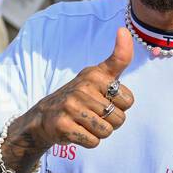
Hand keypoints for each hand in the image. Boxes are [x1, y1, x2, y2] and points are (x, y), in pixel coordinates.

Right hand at [10, 27, 134, 155]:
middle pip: (119, 118)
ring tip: (85, 122)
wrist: (43, 117)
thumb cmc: (79, 96)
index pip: (128, 100)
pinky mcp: (64, 125)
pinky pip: (93, 142)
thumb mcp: (98, 74)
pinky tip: (77, 131)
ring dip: (99, 132)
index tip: (106, 98)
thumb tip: (124, 30)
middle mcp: (82, 88)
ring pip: (107, 131)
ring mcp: (71, 107)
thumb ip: (117, 58)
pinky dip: (88, 141)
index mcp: (94, 75)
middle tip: (93, 114)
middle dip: (110, 122)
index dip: (120, 105)